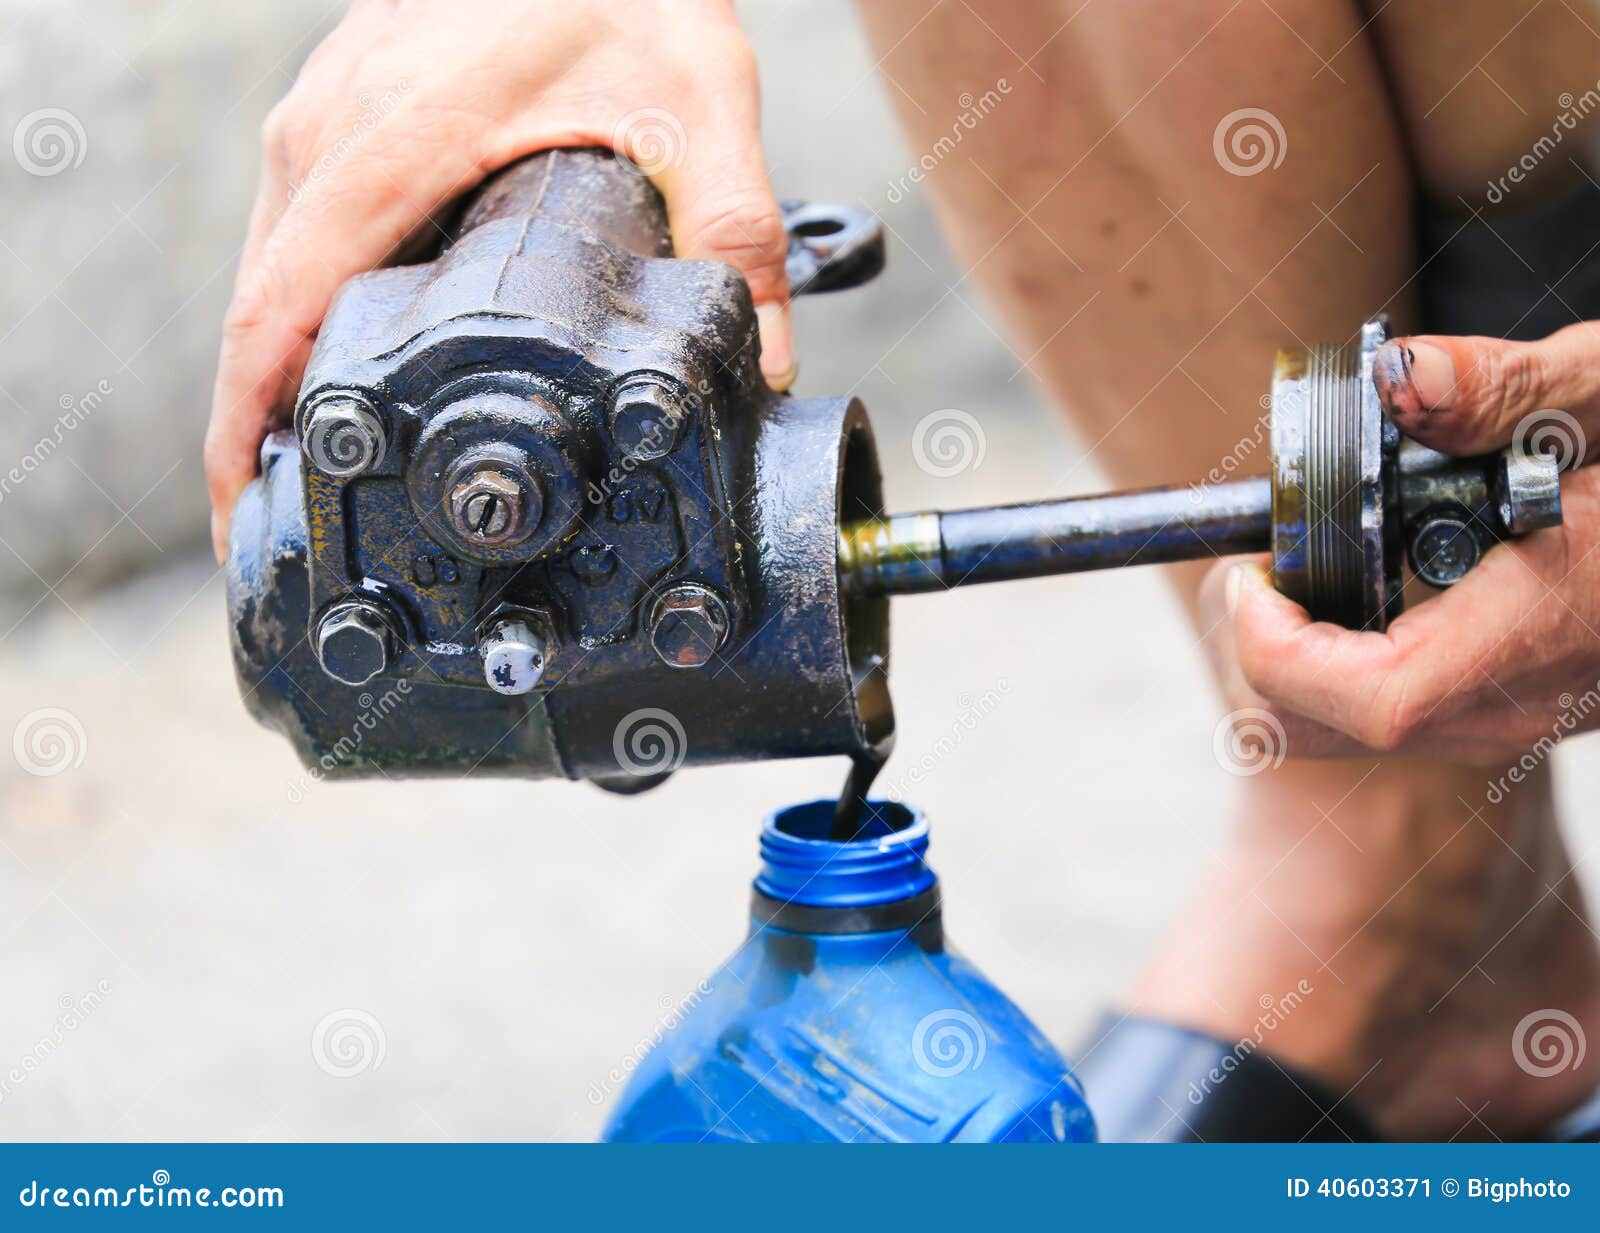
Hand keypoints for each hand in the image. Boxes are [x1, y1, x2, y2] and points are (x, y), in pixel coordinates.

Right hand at [203, 0, 792, 560]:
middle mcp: (328, 130)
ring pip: (270, 272)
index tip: (240, 507)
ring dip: (274, 376)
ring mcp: (321, 118)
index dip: (245, 419)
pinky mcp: (338, 116)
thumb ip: (734, 235)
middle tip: (283, 533)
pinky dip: (301, 315)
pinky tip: (342, 373)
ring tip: (308, 477)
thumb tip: (764, 363)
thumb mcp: (701, 104)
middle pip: (260, 307)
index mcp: (393, 142)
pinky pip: (294, 234)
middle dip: (252, 429)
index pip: (282, 303)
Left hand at [1206, 325, 1599, 764]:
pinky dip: (1344, 657)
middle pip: (1326, 734)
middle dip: (1261, 649)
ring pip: (1347, 734)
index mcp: (1540, 634)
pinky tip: (1368, 575)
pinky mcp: (1515, 708)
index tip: (1250, 569)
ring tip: (1308, 560)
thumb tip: (1398, 380)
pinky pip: (1393, 712)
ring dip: (1297, 654)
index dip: (1275, 645)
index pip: (1369, 702)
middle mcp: (1518, 703)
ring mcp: (1516, 718)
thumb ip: (1506, 389)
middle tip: (1264, 560)